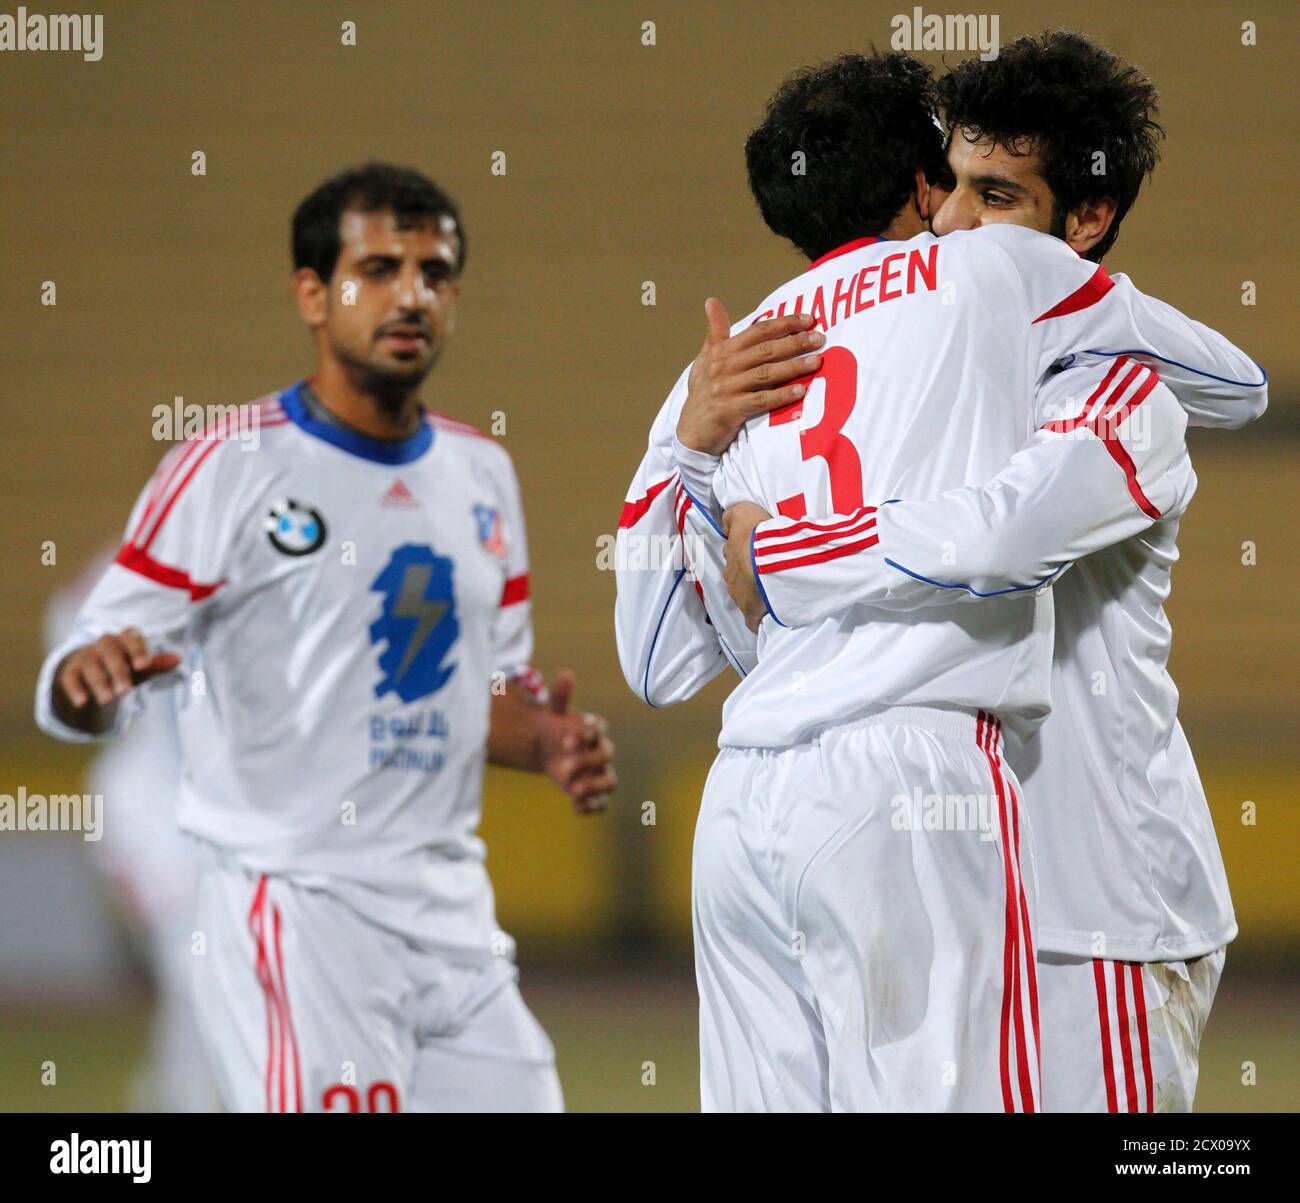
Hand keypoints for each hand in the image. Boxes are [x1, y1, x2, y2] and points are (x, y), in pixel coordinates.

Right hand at [52, 629, 180, 730]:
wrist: (96, 674)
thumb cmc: (127, 668)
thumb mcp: (142, 668)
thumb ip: (157, 665)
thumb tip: (178, 658)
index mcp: (126, 639)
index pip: (132, 638)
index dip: (138, 650)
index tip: (144, 665)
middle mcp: (105, 643)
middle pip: (110, 650)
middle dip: (118, 670)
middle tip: (125, 691)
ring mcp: (86, 655)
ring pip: (90, 664)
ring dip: (99, 682)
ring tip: (108, 700)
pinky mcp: (71, 669)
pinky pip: (70, 676)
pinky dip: (75, 689)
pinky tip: (82, 702)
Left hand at [537, 670, 615, 814]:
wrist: (548, 748)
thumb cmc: (555, 727)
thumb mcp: (553, 712)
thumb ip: (560, 696)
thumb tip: (567, 673)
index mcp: (594, 730)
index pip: (597, 730)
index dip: (584, 735)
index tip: (565, 741)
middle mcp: (601, 751)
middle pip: (605, 756)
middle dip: (586, 762)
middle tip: (563, 768)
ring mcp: (599, 772)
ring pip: (610, 782)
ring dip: (594, 787)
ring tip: (573, 790)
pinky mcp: (593, 791)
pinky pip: (602, 802)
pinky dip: (592, 807)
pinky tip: (575, 807)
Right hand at [676, 298, 823, 455]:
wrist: (690, 432)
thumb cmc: (702, 394)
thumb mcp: (705, 360)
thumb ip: (715, 333)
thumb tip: (712, 301)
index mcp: (721, 352)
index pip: (757, 332)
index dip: (784, 323)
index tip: (808, 319)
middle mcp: (723, 367)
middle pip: (765, 350)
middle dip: (795, 342)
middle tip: (820, 338)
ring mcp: (726, 388)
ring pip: (766, 373)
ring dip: (794, 366)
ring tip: (817, 361)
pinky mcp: (731, 410)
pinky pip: (761, 400)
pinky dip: (782, 395)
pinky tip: (800, 391)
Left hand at [722, 503, 773, 632]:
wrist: (766, 558)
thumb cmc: (756, 534)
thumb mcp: (742, 512)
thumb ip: (732, 516)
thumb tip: (726, 525)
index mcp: (731, 556)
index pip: (734, 558)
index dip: (745, 557)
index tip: (755, 557)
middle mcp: (731, 577)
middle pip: (738, 578)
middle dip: (749, 578)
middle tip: (766, 575)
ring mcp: (740, 597)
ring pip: (745, 598)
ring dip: (756, 595)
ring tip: (773, 593)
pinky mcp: (751, 613)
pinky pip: (753, 619)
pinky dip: (759, 618)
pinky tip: (769, 616)